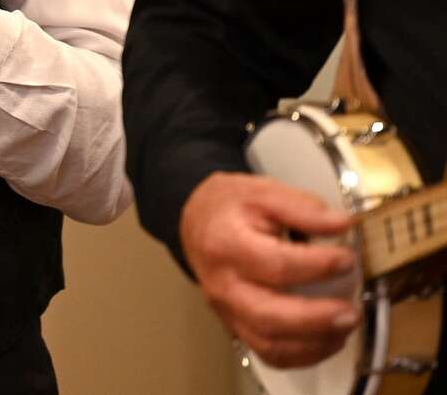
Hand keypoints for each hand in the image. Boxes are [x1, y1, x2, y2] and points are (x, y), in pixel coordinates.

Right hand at [180, 172, 358, 368]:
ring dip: (314, 342)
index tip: (347, 259)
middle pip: (268, 315)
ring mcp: (227, 310)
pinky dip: (303, 355)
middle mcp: (222, 284)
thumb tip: (342, 225)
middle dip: (316, 319)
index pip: (275, 264)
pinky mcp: (237, 326)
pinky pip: (270, 353)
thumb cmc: (230, 208)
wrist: (198, 222)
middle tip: (350, 311)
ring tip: (344, 326)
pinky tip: (328, 339)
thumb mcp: (263, 192)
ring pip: (269, 343)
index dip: (317, 266)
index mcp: (226, 244)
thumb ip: (303, 208)